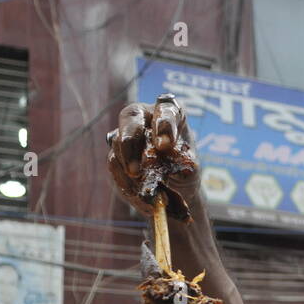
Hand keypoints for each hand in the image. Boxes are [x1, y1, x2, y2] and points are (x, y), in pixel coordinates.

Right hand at [107, 97, 198, 219]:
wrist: (176, 189)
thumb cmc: (186, 170)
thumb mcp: (190, 167)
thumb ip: (181, 162)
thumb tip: (166, 164)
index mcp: (170, 113)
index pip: (165, 109)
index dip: (163, 125)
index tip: (164, 146)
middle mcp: (146, 118)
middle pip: (130, 117)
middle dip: (130, 141)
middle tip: (136, 168)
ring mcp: (129, 134)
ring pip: (118, 141)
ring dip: (126, 164)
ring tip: (140, 185)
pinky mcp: (118, 154)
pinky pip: (113, 163)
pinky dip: (123, 180)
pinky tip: (136, 194)